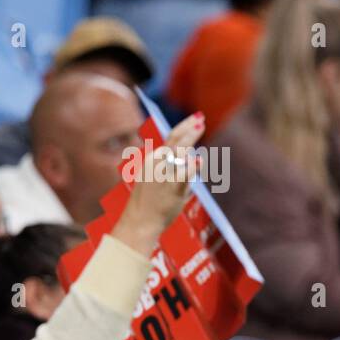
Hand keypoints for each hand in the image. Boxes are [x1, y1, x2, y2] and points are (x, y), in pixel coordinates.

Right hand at [110, 111, 204, 255]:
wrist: (138, 222)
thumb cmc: (149, 204)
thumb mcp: (157, 181)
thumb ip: (174, 170)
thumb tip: (193, 162)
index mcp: (153, 162)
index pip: (170, 140)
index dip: (183, 128)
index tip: (195, 120)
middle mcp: (157, 165)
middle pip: (174, 141)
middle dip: (188, 127)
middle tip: (200, 118)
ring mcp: (163, 176)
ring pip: (177, 153)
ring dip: (189, 138)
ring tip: (200, 126)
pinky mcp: (171, 189)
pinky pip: (182, 177)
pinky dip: (190, 168)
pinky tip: (199, 161)